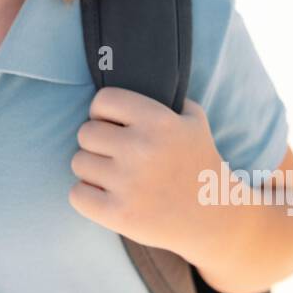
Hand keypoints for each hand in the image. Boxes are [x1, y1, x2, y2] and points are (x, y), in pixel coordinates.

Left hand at [68, 87, 225, 258]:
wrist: (216, 218)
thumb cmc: (198, 162)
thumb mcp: (193, 120)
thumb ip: (165, 95)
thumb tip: (128, 74)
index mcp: (159, 121)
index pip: (102, 100)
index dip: (103, 113)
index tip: (114, 126)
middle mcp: (142, 148)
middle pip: (85, 132)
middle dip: (97, 143)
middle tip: (115, 155)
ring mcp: (129, 183)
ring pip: (78, 162)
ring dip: (92, 170)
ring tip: (114, 177)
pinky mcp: (119, 215)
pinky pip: (76, 194)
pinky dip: (87, 196)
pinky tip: (108, 197)